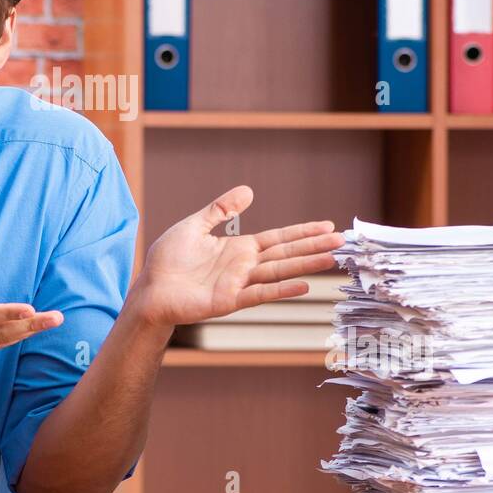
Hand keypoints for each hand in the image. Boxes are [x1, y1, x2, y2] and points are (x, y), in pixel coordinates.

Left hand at [126, 184, 344, 334]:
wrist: (149, 290)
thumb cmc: (168, 261)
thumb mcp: (194, 225)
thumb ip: (220, 209)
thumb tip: (248, 191)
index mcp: (238, 248)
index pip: (278, 237)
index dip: (302, 231)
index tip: (327, 225)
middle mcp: (244, 266)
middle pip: (286, 253)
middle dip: (313, 246)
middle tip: (343, 241)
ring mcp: (239, 284)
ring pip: (279, 272)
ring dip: (305, 265)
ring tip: (332, 260)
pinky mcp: (228, 301)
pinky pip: (259, 294)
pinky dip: (281, 291)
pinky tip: (303, 287)